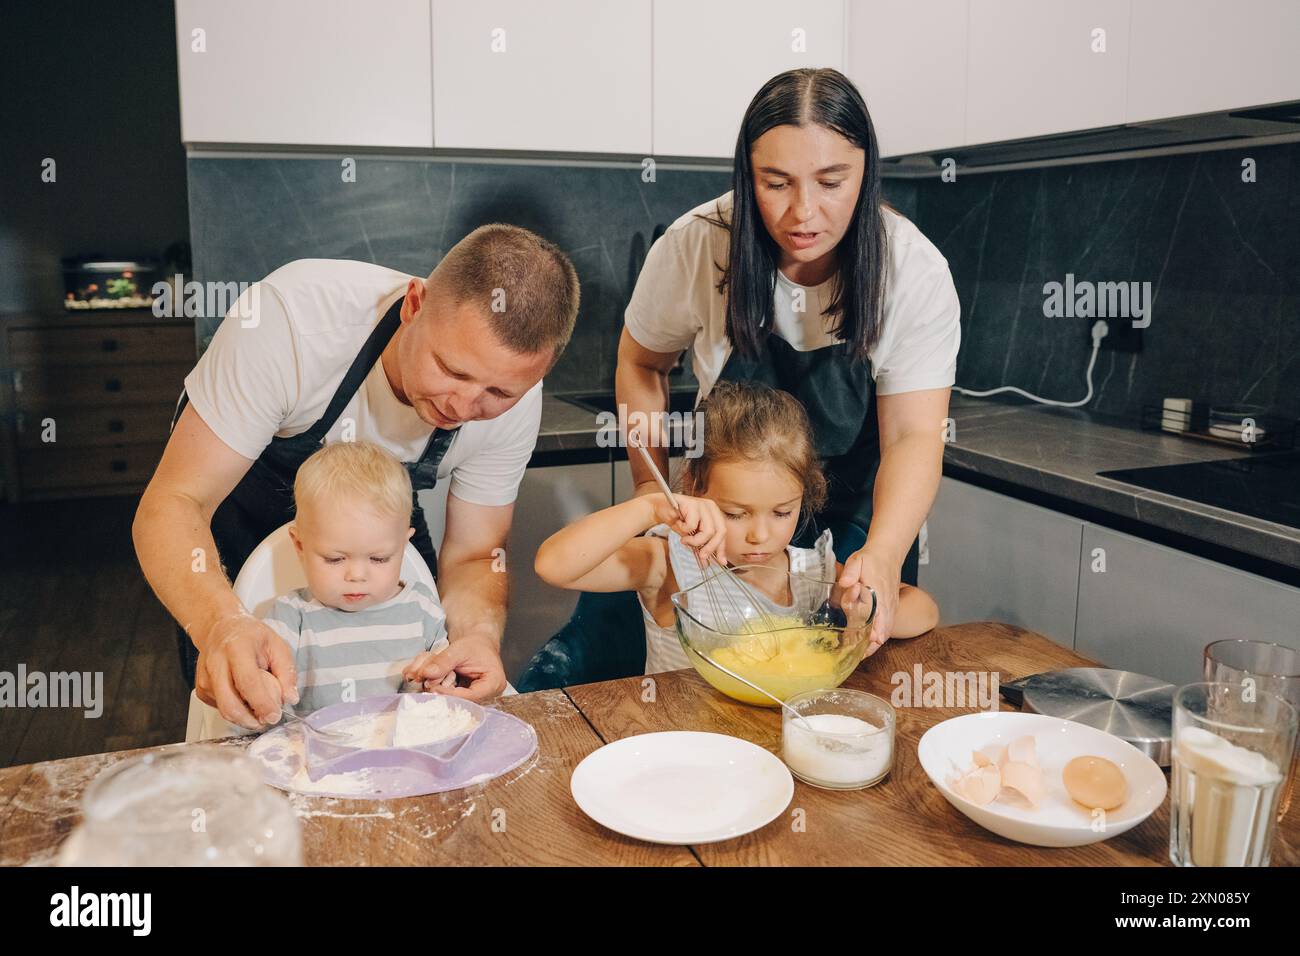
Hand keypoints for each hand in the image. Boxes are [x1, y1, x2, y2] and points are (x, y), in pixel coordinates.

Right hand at [194, 614, 297, 729]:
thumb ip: (286, 672)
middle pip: (230, 704)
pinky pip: (221, 708)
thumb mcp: (277, 645)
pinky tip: (244, 696)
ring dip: (245, 716)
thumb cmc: (251, 636)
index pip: (248, 682)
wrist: (220, 628)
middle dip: (251, 720)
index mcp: (237, 648)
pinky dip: (236, 709)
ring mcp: (205, 678)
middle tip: (268, 720)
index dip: (262, 703)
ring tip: (260, 704)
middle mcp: (216, 663)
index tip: (275, 716)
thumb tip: (290, 699)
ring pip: (225, 710)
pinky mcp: (201, 689)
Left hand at [402, 636, 507, 702]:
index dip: (449, 694)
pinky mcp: (461, 696)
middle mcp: (485, 695)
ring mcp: (472, 698)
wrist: (475, 643)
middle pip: (458, 701)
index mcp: (493, 684)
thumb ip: (444, 661)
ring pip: (449, 699)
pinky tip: (425, 673)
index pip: (470, 696)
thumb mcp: (460, 649)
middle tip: (421, 679)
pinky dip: (434, 685)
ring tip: (421, 671)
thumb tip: (426, 674)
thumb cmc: (474, 644)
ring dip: (432, 686)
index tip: (432, 688)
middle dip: (438, 690)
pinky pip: (445, 695)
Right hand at [649, 493, 727, 564]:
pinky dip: (684, 530)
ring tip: (684, 540)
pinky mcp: (692, 504)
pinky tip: (679, 524)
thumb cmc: (676, 520)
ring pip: (708, 531)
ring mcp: (702, 504)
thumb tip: (706, 562)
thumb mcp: (691, 536)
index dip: (721, 548)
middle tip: (701, 555)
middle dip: (710, 547)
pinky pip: (692, 526)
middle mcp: (711, 507)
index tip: (721, 561)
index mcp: (714, 513)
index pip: (723, 532)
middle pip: (720, 532)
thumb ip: (700, 546)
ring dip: (695, 540)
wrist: (659, 508)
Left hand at [837, 546, 899, 656]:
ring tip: (861, 654)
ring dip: (875, 643)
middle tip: (857, 656)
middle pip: (883, 631)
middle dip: (872, 645)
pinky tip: (869, 643)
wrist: (888, 553)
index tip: (861, 644)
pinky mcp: (890, 607)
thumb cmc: (871, 559)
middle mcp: (887, 604)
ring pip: (886, 631)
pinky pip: (887, 626)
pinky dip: (879, 636)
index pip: (878, 619)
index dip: (871, 633)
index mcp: (879, 594)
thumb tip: (844, 583)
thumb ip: (851, 572)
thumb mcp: (858, 560)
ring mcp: (891, 607)